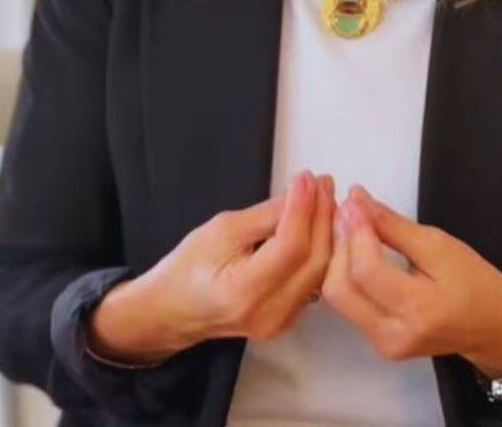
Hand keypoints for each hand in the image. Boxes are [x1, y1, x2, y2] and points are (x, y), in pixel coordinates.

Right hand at [87, 170, 334, 364]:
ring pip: (320, 272)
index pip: (290, 247)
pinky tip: (318, 227)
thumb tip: (301, 194)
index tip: (306, 179)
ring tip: (324, 200)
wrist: (175, 308)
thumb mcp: (220, 230)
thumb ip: (264, 215)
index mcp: (243, 292)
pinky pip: (315, 282)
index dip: (303, 209)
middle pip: (313, 260)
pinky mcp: (288, 319)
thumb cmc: (188, 268)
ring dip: (326, 232)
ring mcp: (281, 321)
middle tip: (322, 184)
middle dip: (321, 216)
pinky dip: (319, 251)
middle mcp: (268, 313)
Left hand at [321, 185, 501, 378]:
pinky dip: (343, 273)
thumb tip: (357, 201)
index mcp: (421, 312)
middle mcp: (397, 336)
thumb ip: (394, 226)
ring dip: (335, 258)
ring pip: (338, 297)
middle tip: (343, 211)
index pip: (368, 272)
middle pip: (341, 288)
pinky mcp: (379, 344)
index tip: (353, 203)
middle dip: (338, 245)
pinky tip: (350, 249)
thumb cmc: (476, 284)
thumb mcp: (440, 246)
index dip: (355, 233)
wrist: (495, 328)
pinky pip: (348, 305)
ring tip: (345, 225)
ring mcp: (385, 344)